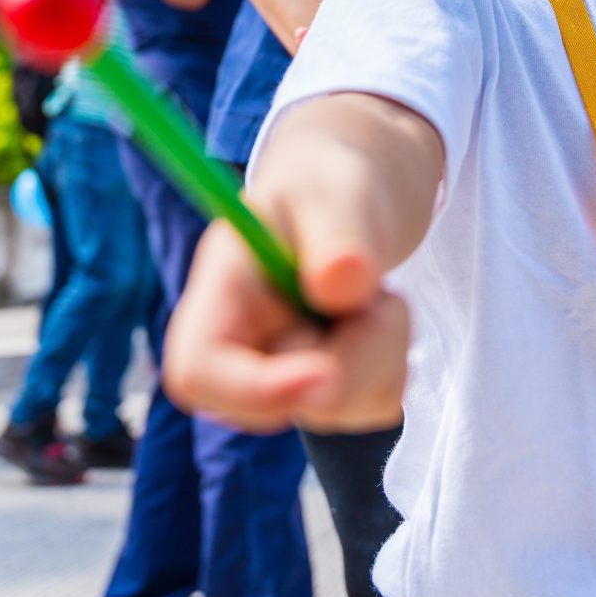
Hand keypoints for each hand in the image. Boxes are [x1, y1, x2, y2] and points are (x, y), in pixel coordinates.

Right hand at [162, 145, 411, 434]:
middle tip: (379, 292)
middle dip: (351, 356)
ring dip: (382, 347)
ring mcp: (283, 380)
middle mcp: (240, 350)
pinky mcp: (331, 394)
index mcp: (218, 294)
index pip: (198, 372)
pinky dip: (397, 358)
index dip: (252, 390)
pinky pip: (376, 403)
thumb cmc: (329, 188)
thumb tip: (343, 282)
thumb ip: (338, 233)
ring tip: (372, 288)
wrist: (350, 202)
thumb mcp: (336, 193)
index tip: (322, 374)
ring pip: (340, 407)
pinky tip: (379, 313)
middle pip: (283, 403)